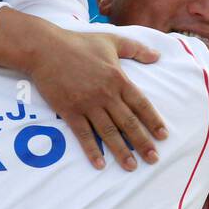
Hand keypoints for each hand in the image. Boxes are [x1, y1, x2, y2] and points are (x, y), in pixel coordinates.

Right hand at [0, 8, 166, 169]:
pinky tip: (99, 164)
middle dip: (142, 142)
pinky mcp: (70, 111)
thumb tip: (157, 56)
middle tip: (153, 159)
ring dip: (121, 151)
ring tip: (131, 166)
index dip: (153, 121)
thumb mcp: (111, 41)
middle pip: (128, 123)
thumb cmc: (79, 44)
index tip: (163, 136)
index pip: (141, 104)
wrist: (45, 50)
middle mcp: (106, 95)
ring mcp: (87, 104)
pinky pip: (83, 135)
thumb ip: (136, 49)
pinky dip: (92, 150)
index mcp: (118, 79)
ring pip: (108, 132)